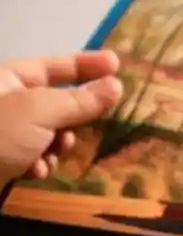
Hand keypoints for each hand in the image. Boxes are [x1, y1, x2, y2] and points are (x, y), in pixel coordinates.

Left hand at [0, 51, 122, 183]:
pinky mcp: (2, 159)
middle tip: (91, 124)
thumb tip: (116, 85)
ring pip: (49, 133)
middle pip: (56, 102)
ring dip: (57, 145)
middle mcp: (6, 102)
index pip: (54, 65)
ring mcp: (3, 132)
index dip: (86, 64)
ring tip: (51, 155)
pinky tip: (33, 172)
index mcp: (7, 80)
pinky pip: (34, 155)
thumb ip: (80, 99)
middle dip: (74, 116)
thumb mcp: (40, 112)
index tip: (117, 65)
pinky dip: (39, 163)